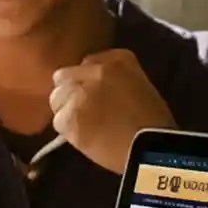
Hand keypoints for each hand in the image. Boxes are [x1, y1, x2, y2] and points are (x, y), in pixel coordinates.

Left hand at [50, 49, 176, 174]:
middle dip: (69, 92)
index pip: (85, 64)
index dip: (86, 81)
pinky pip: (58, 120)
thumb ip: (111, 79)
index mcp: (117, 59)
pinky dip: (68, 131)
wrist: (151, 148)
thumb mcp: (137, 85)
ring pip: (57, 99)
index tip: (95, 95)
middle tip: (83, 110)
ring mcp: (80, 93)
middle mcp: (96, 71)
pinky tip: (85, 136)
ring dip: (66, 111)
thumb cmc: (150, 121)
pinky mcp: (70, 117)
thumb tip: (87, 85)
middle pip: (64, 77)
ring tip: (85, 125)